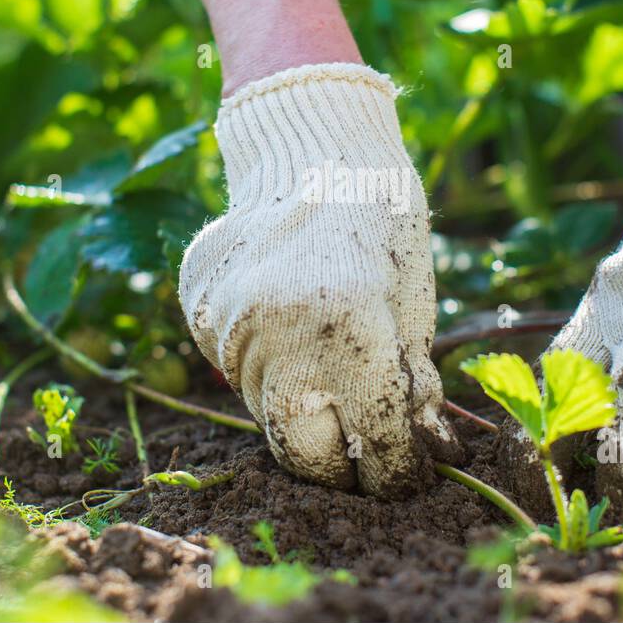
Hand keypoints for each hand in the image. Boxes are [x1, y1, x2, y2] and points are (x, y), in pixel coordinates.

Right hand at [179, 64, 458, 496]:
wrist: (309, 147)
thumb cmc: (381, 217)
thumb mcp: (414, 299)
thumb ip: (410, 381)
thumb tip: (420, 448)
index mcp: (351, 325)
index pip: (376, 440)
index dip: (399, 471)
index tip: (409, 474)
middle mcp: (280, 332)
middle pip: (304, 452)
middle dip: (340, 469)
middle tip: (366, 459)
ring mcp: (230, 324)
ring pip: (267, 415)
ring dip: (305, 415)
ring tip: (330, 377)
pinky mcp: (202, 314)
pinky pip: (236, 372)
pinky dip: (269, 372)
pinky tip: (291, 332)